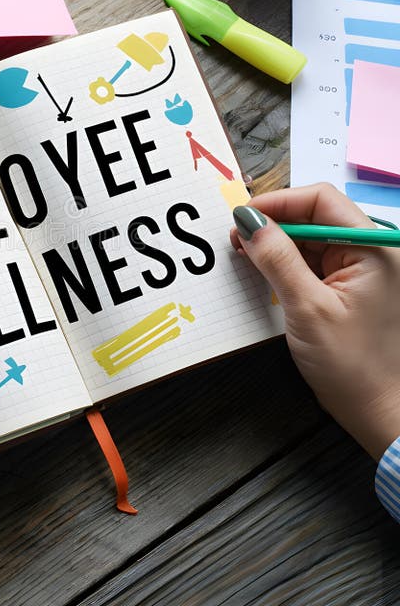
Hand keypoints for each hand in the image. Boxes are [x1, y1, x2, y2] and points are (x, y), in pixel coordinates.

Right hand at [231, 183, 399, 460]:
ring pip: (309, 238)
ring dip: (275, 243)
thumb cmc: (349, 363)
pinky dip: (284, 261)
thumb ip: (276, 259)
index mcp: (373, 249)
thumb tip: (246, 220)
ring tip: (242, 252)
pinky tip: (261, 268)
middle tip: (235, 237)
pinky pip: (310, 260)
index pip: (322, 201)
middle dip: (273, 222)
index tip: (241, 216)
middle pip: (314, 216)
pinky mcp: (346, 286)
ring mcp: (358, 269)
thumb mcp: (306, 307)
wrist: (377, 411)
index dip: (278, 202)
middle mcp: (370, 252)